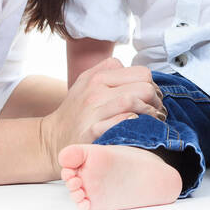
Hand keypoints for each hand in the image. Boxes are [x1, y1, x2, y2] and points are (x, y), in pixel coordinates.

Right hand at [39, 58, 165, 173]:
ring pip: (134, 101)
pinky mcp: (93, 131)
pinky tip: (137, 128)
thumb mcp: (86, 82)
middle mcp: (95, 91)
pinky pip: (122, 121)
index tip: (151, 97)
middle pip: (143, 86)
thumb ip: (109, 70)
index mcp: (98, 77)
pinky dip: (134, 123)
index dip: (152, 85)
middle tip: (156, 110)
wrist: (53, 138)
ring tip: (151, 120)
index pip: (142, 73)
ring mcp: (93, 111)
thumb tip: (136, 71)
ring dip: (150, 113)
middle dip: (156, 100)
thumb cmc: (75, 112)